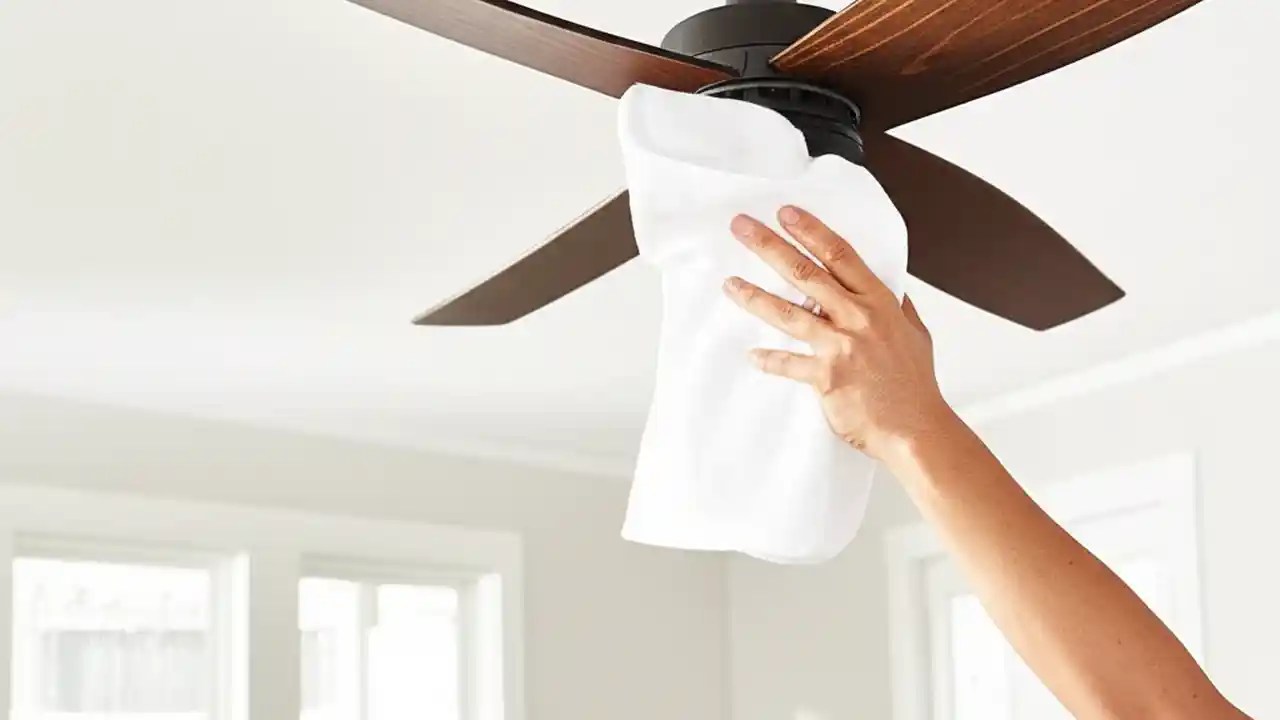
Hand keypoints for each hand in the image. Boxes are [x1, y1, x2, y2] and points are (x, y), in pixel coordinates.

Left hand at [722, 205, 956, 461]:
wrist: (916, 430)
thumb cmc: (915, 385)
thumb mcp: (916, 335)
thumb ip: (900, 308)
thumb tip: (895, 290)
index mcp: (879, 302)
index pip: (840, 254)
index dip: (811, 231)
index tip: (786, 213)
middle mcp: (858, 317)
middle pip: (806, 273)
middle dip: (770, 246)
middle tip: (742, 227)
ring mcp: (841, 346)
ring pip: (788, 313)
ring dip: (754, 296)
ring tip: (729, 284)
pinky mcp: (826, 377)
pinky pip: (788, 363)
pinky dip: (768, 360)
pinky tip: (752, 355)